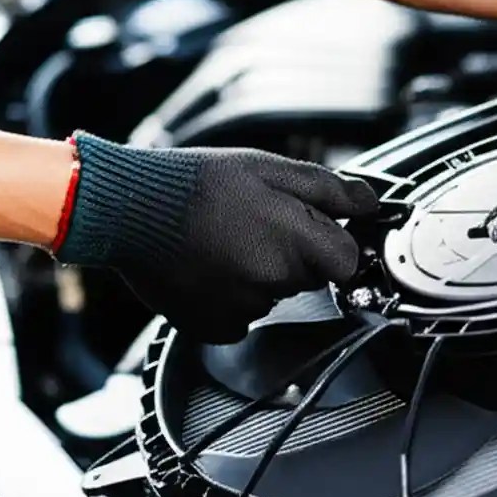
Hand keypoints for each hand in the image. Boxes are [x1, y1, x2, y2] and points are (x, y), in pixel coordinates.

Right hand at [54, 132, 377, 342]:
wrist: (125, 209)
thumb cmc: (196, 183)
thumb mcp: (270, 168)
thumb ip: (330, 189)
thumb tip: (372, 204)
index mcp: (295, 242)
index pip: (349, 262)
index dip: (336, 244)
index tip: (316, 230)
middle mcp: (274, 283)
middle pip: (312, 278)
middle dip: (296, 253)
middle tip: (256, 224)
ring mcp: (245, 311)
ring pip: (276, 296)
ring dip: (262, 273)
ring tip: (225, 240)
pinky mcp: (216, 328)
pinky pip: (243, 316)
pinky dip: (233, 296)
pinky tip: (211, 266)